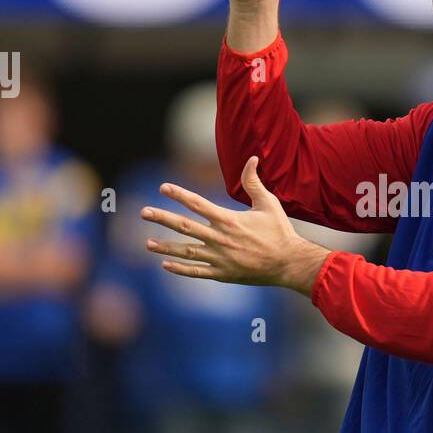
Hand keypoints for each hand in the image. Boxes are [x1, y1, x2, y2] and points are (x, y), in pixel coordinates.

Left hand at [141, 156, 332, 294]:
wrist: (289, 263)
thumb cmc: (280, 232)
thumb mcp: (269, 203)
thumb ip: (254, 182)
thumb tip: (252, 158)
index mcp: (229, 220)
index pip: (198, 204)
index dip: (179, 194)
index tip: (163, 187)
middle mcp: (220, 238)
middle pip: (185, 226)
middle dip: (162, 218)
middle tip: (143, 212)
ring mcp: (220, 258)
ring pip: (186, 251)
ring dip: (165, 247)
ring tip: (147, 243)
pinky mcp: (223, 274)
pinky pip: (196, 272)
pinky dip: (180, 269)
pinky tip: (165, 266)